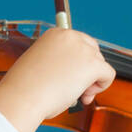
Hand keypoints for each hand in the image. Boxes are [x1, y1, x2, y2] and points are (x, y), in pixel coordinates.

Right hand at [0, 27, 115, 131]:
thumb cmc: (26, 87)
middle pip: (93, 51)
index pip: (79, 44)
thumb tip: (79, 73)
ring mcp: (82, 49)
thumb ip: (61, 63)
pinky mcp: (92, 64)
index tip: (68, 77)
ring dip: (91, 82)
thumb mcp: (42, 65)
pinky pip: (109, 74)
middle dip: (87, 71)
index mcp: (55, 34)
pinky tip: (86, 95)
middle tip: (76, 89)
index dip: (78, 63)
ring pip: (100, 64)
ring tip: (76, 95)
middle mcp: (70, 36)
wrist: (21, 97)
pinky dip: (102, 86)